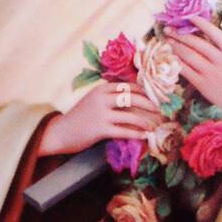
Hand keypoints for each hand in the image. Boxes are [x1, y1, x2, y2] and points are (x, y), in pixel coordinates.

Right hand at [39, 83, 160, 156]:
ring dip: (146, 121)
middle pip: (133, 97)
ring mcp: (101, 113)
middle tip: (161, 110)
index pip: (130, 86)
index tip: (157, 97)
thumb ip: (111, 98)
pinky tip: (145, 136)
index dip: (146, 91)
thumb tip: (136, 100)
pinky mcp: (100, 129)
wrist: (60, 132)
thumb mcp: (94, 101)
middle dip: (150, 104)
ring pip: (131, 115)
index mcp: (102, 88)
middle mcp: (102, 98)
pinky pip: (124, 131)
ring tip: (155, 125)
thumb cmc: (80, 117)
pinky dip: (137, 133)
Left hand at [165, 16, 221, 131]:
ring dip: (176, 46)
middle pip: (197, 43)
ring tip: (168, 40)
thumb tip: (209, 26)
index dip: (199, 23)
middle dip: (180, 34)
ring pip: (189, 56)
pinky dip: (177, 62)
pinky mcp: (204, 85)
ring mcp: (212, 73)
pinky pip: (186, 70)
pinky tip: (170, 57)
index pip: (213, 31)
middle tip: (169, 29)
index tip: (188, 17)